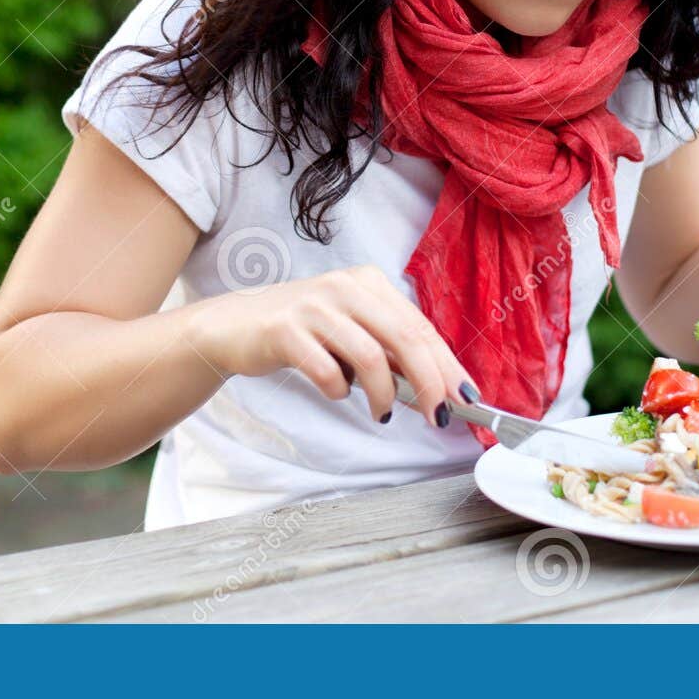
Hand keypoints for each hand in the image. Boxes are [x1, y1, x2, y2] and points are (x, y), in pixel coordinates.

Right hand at [189, 264, 478, 424]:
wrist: (233, 327)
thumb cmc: (302, 333)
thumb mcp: (350, 330)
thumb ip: (388, 351)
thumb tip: (437, 388)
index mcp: (368, 283)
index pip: (420, 327)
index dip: (447, 365)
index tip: (466, 397)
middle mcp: (345, 287)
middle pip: (405, 339)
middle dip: (430, 383)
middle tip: (439, 416)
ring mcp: (314, 306)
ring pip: (371, 356)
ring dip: (384, 395)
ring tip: (382, 414)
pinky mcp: (285, 330)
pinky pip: (326, 370)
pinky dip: (338, 390)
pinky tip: (336, 392)